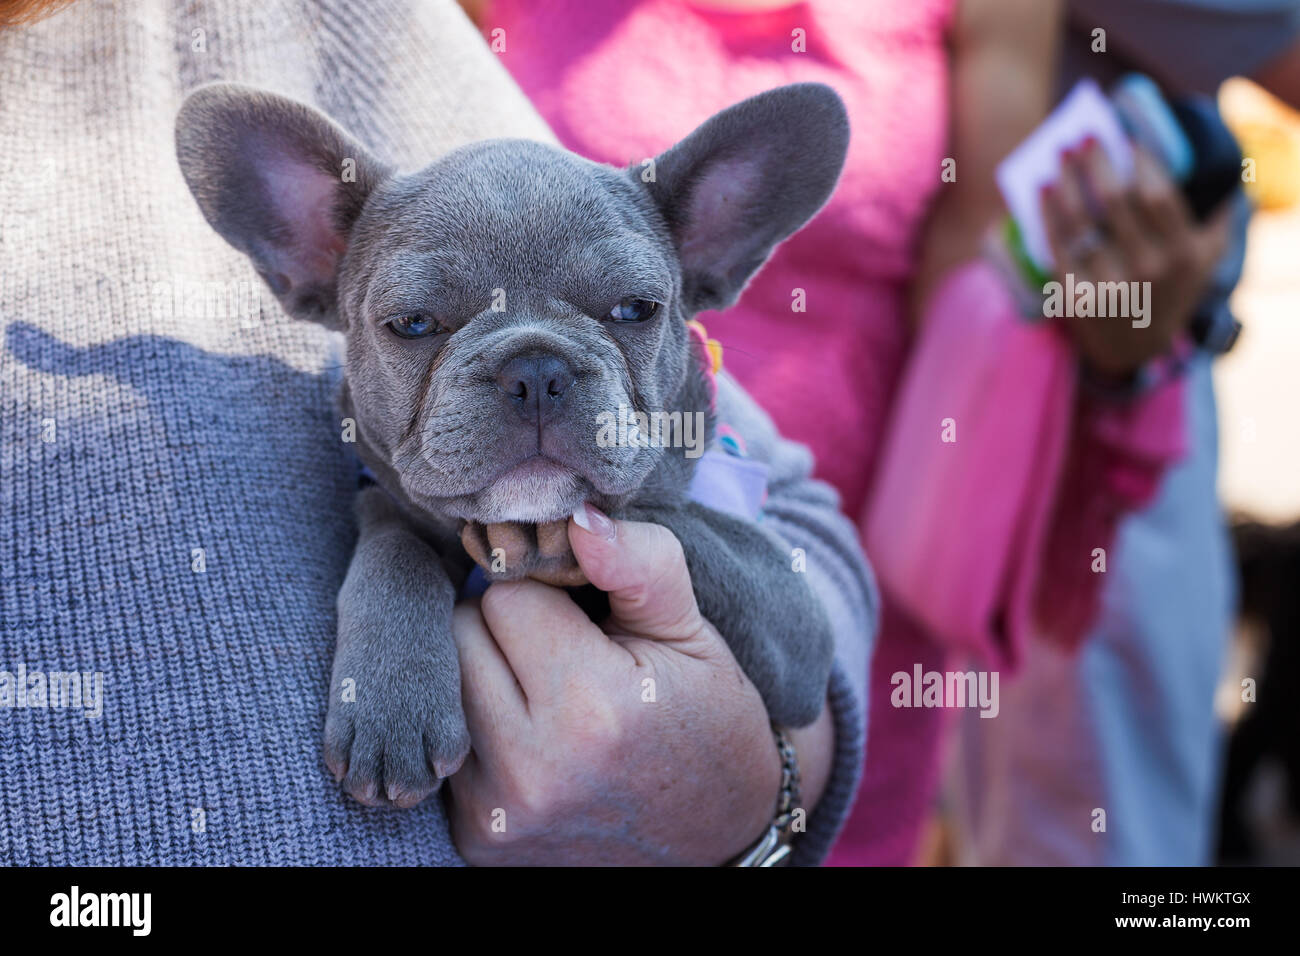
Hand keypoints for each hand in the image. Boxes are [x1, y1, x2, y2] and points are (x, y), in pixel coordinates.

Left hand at [446, 505, 831, 864]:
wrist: (720, 834)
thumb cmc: (706, 718)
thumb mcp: (692, 632)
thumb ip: (640, 563)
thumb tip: (576, 516)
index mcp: (591, 706)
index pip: (506, 593)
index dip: (547, 591)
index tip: (585, 616)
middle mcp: (532, 769)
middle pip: (458, 636)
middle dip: (504, 629)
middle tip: (565, 652)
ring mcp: (497, 815)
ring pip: (442, 690)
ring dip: (483, 677)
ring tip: (549, 694)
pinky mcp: (477, 842)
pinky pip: (444, 747)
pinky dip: (480, 732)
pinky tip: (534, 742)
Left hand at [1042, 138, 1232, 377]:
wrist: (1136, 346)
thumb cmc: (1172, 284)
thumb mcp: (1207, 255)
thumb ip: (1218, 214)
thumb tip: (1220, 164)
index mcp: (1182, 254)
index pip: (1158, 196)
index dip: (1140, 164)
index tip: (1126, 140)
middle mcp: (1147, 271)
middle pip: (1114, 202)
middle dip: (1096, 163)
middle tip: (1083, 136)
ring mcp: (1108, 288)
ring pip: (1081, 222)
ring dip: (1066, 181)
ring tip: (1059, 154)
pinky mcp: (1074, 300)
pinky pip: (1058, 247)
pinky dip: (1048, 214)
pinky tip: (1044, 189)